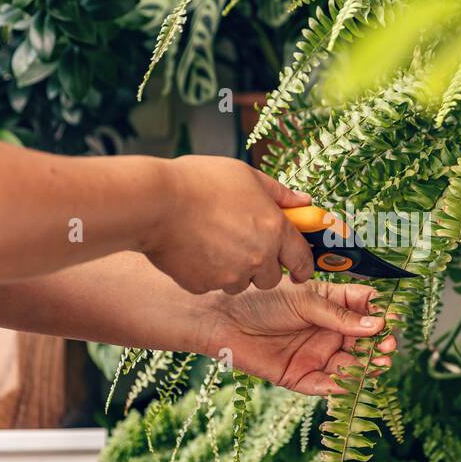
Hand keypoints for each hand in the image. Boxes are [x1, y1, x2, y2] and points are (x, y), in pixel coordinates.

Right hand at [145, 158, 314, 295]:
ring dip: (233, 271)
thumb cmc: (199, 182)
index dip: (303, 266)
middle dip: (262, 268)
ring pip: (240, 283)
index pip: (302, 260)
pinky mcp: (203, 286)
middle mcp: (257, 257)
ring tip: (211, 243)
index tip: (299, 270)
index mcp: (274, 228)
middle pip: (271, 278)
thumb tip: (304, 203)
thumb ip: (280, 193)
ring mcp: (230, 275)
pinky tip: (193, 249)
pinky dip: (206, 273)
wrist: (155, 203)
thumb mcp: (246, 175)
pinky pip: (211, 285)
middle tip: (243, 247)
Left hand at [202, 278, 397, 395]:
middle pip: (363, 341)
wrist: (222, 320)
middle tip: (387, 346)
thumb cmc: (260, 300)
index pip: (364, 308)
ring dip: (366, 367)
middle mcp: (327, 332)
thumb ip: (339, 315)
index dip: (380, 313)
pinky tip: (352, 380)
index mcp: (331, 305)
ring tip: (378, 363)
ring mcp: (316, 356)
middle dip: (378, 344)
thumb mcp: (304, 300)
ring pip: (350, 366)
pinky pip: (327, 385)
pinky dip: (341, 386)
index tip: (392, 317)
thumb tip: (377, 324)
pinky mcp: (301, 378)